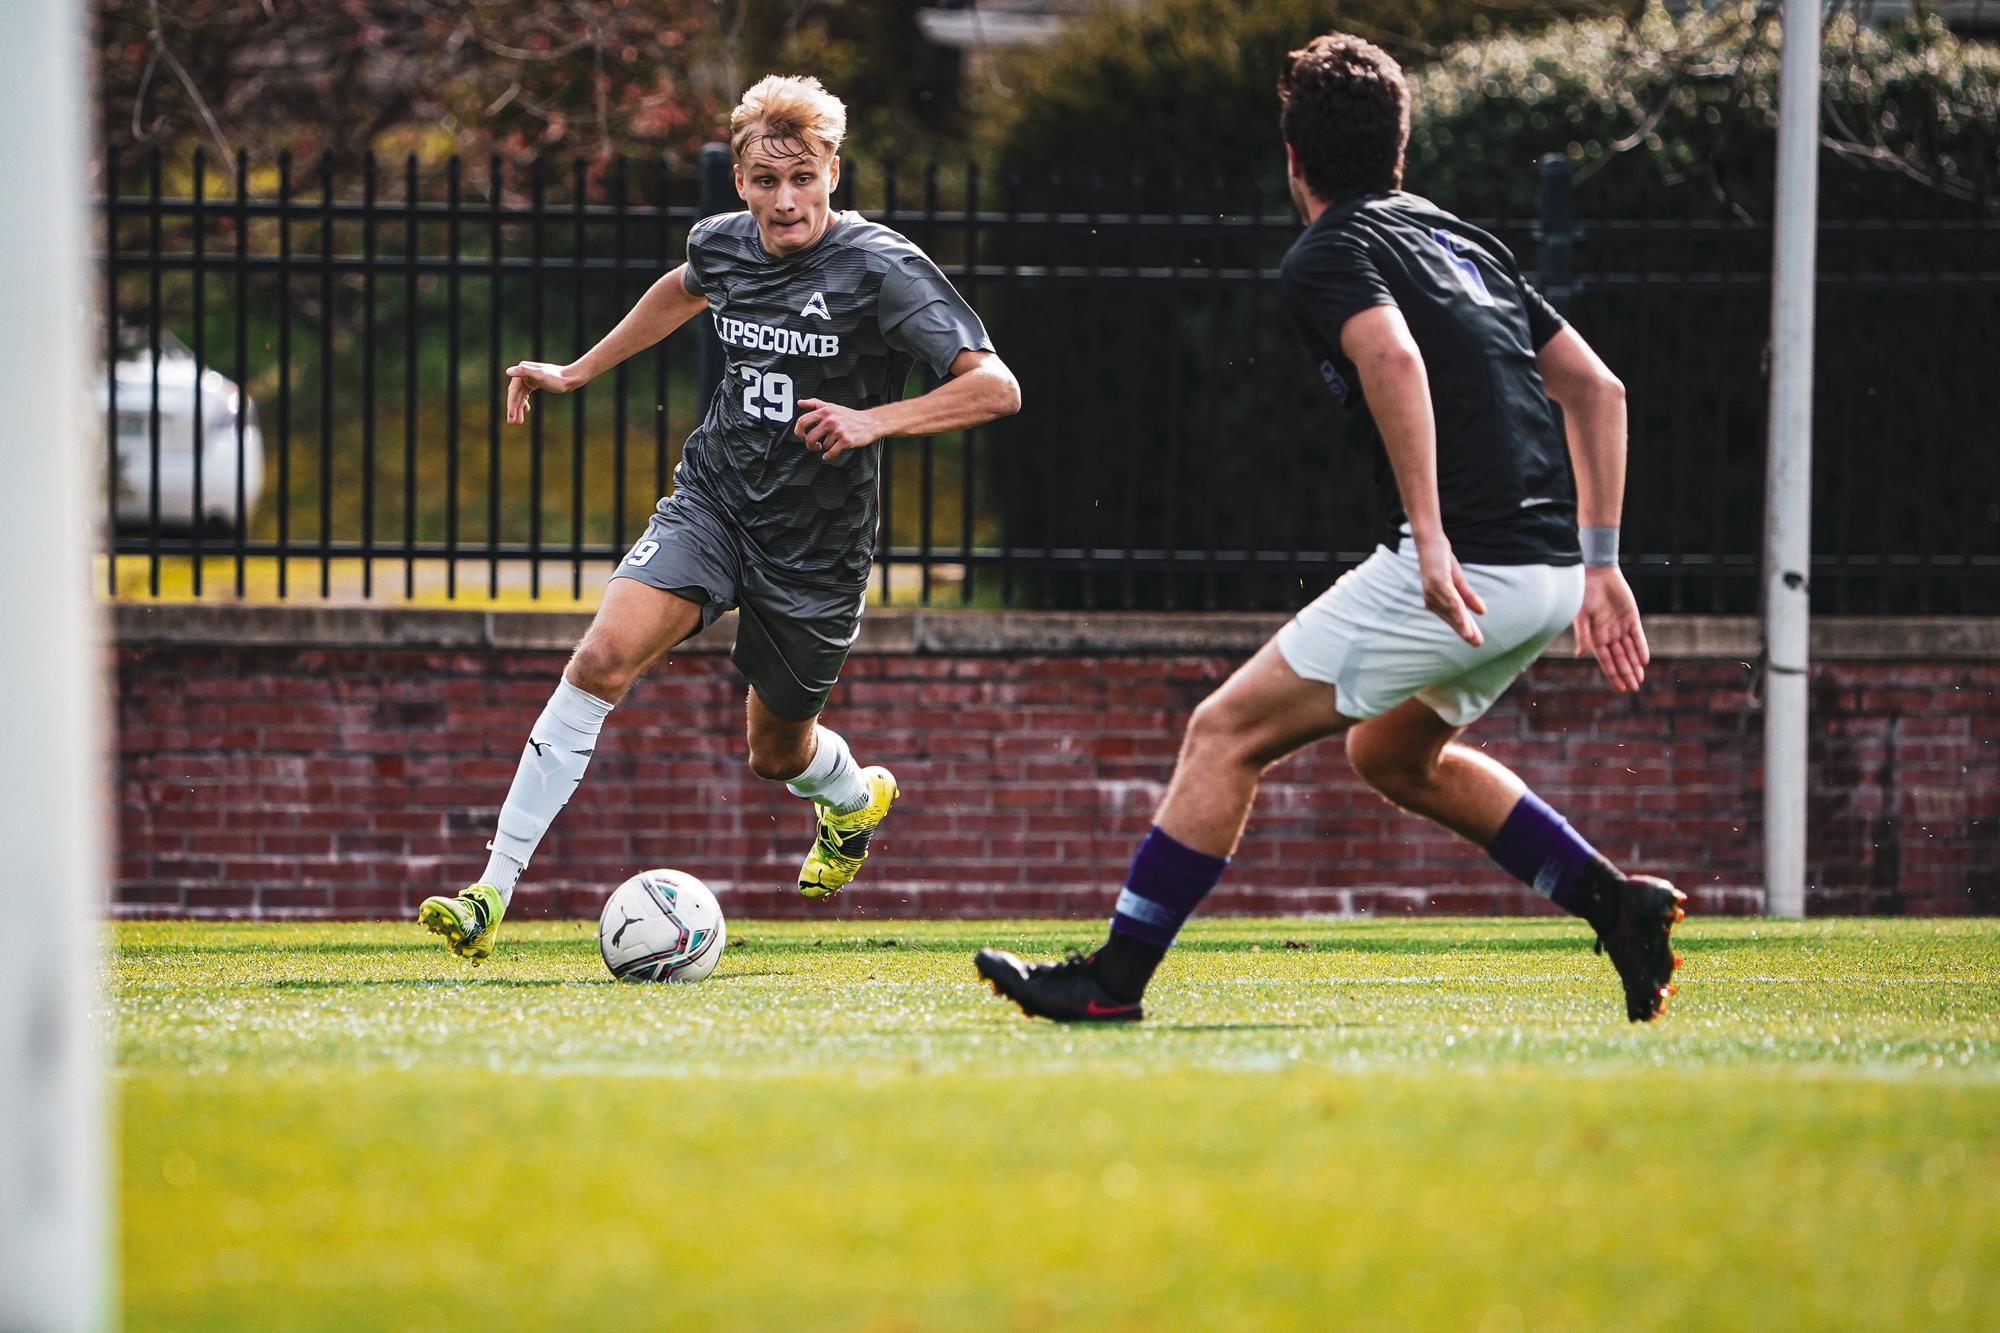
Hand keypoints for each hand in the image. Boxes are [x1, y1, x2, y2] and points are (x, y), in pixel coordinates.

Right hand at [504, 361, 578, 423]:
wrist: (570, 378)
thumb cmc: (556, 377)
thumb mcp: (540, 375)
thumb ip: (524, 371)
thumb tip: (507, 372)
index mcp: (522, 370)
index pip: (513, 390)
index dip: (511, 404)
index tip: (511, 417)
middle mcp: (524, 373)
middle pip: (516, 394)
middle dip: (514, 409)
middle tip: (511, 422)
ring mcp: (529, 378)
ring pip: (521, 396)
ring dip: (519, 408)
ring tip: (518, 421)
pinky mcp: (535, 383)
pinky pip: (526, 394)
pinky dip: (525, 403)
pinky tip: (526, 410)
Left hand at [793, 398, 883, 461]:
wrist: (870, 422)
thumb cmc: (850, 416)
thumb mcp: (832, 406)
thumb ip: (815, 404)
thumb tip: (800, 402)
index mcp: (824, 411)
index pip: (802, 421)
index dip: (798, 432)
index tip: (802, 437)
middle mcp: (830, 420)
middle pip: (810, 438)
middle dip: (810, 445)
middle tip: (814, 446)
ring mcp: (838, 430)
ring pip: (823, 446)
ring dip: (827, 448)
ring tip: (833, 444)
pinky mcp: (846, 440)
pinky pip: (831, 453)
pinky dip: (829, 456)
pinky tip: (831, 454)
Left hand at [1413, 533, 1485, 646]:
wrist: (1430, 541)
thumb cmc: (1441, 561)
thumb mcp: (1457, 581)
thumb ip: (1468, 597)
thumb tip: (1483, 612)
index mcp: (1436, 601)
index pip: (1453, 618)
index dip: (1465, 629)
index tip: (1477, 642)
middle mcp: (1432, 599)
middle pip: (1452, 617)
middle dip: (1465, 631)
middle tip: (1477, 644)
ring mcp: (1433, 591)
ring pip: (1451, 611)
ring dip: (1462, 624)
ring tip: (1471, 636)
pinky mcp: (1437, 581)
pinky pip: (1449, 598)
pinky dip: (1456, 608)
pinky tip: (1464, 618)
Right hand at [1573, 565, 1649, 692]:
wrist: (1596, 573)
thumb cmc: (1583, 593)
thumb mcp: (1580, 615)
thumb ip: (1583, 635)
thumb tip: (1581, 654)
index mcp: (1594, 637)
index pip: (1605, 661)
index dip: (1613, 675)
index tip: (1620, 688)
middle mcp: (1607, 634)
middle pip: (1619, 658)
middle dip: (1626, 673)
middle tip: (1634, 688)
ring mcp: (1620, 626)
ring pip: (1629, 650)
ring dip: (1634, 664)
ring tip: (1640, 678)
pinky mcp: (1631, 617)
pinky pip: (1637, 636)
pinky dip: (1640, 647)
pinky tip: (1645, 661)